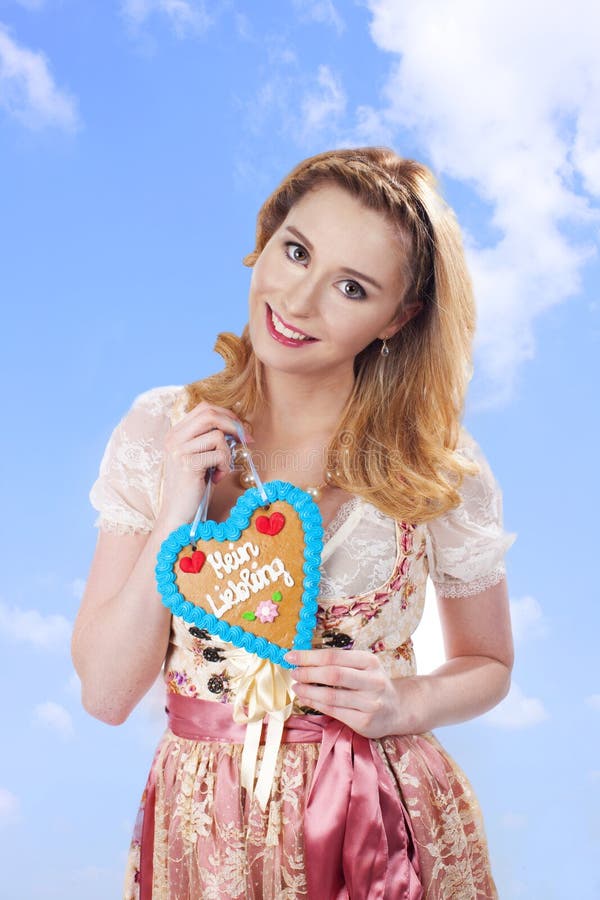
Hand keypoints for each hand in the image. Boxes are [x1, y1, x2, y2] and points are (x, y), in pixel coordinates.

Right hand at [159, 400, 252, 524]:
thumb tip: (238, 427)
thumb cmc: (194, 487)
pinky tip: (215, 479)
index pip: (204, 408)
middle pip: (210, 414)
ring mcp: (178, 450)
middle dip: (233, 426)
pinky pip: (219, 454)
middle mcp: (173, 438)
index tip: (240, 429)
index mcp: (175, 433)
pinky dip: (224, 467)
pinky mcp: (187, 463)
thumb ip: (210, 440)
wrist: (178, 514)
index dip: (227, 414)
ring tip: (220, 470)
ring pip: (217, 436)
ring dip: (227, 454)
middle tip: (245, 441)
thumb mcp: (200, 458)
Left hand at [285, 648, 419, 738]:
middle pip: (333, 674)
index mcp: (370, 661)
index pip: (334, 656)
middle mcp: (372, 681)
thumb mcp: (363, 666)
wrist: (397, 709)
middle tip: (293, 672)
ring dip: (308, 691)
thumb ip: (339, 662)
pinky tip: (306, 699)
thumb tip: (303, 658)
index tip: (291, 655)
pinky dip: (315, 704)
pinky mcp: (365, 722)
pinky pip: (334, 712)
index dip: (309, 656)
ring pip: (331, 696)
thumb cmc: (372, 683)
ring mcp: (370, 703)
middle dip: (308, 672)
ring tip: (296, 687)